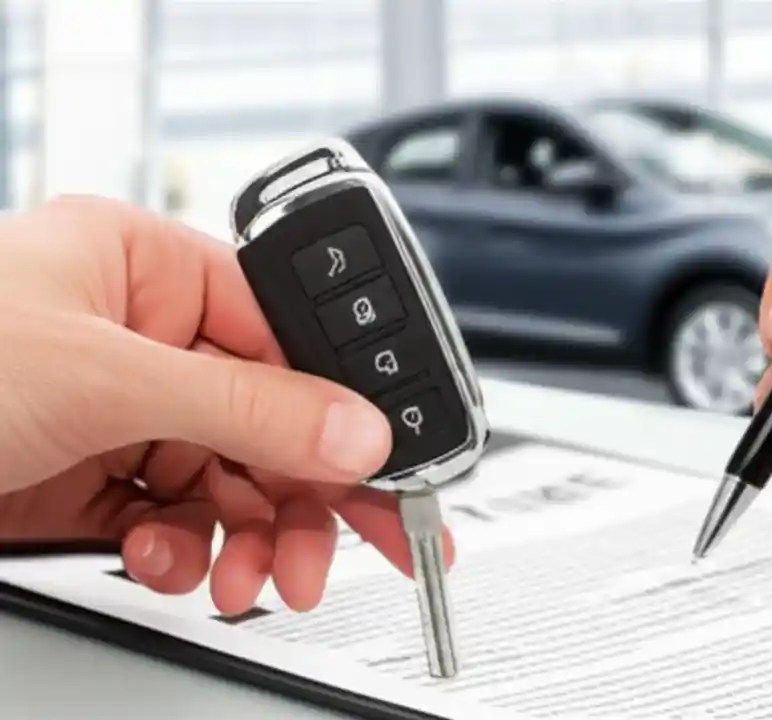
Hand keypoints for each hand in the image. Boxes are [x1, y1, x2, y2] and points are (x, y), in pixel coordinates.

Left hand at [0, 196, 451, 614]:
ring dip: (256, 536)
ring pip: (232, 478)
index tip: (397, 467)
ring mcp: (112, 414)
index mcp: (146, 268)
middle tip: (360, 546)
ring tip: (261, 579)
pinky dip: (189, 555)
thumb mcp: (100, 378)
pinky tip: (172, 565)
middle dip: (309, 491)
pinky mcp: (86, 482)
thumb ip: (248, 406)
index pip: (288, 335)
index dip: (347, 405)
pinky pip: (178, 520)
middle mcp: (137, 336)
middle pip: (271, 417)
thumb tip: (358, 430)